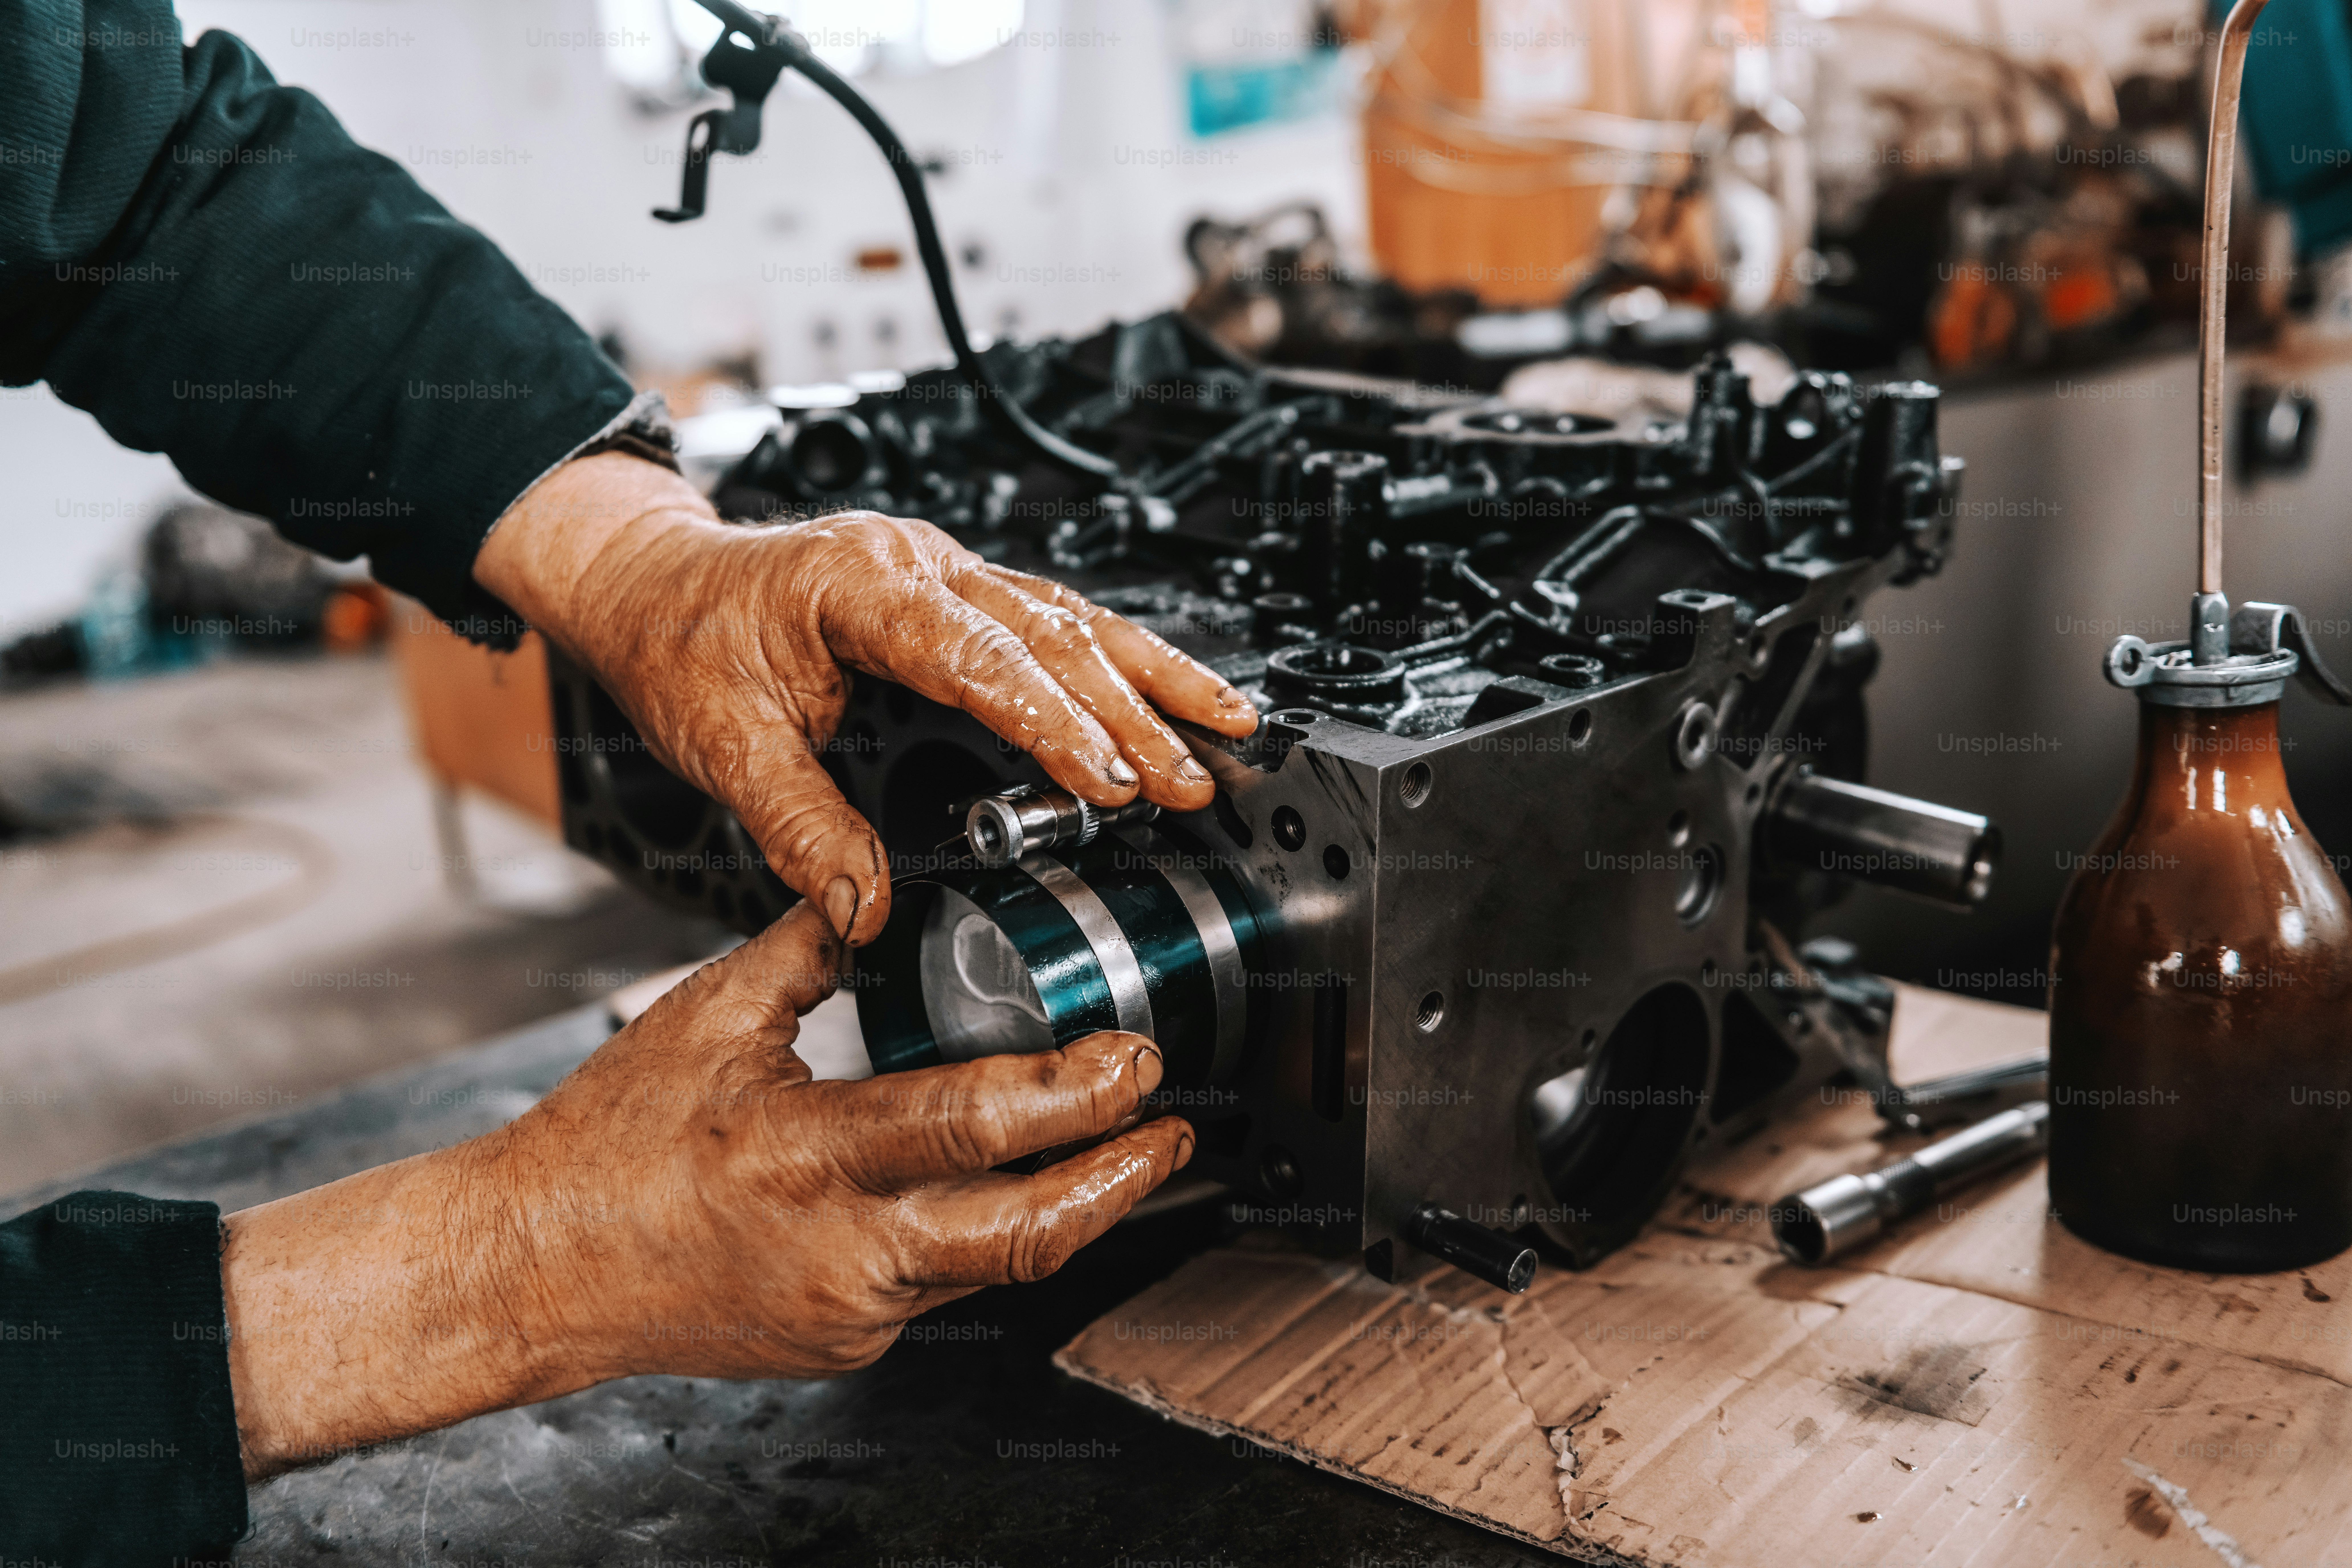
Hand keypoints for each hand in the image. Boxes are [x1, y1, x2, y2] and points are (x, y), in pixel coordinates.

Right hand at [220, 902, 1191, 1475]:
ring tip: (1138, 1159)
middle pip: (1020, 1231)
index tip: (1132, 1061)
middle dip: (1119, 1178)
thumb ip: (805, 947)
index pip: (968, 1125)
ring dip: (1079, 1211)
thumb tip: (874, 884)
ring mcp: (850, 1309)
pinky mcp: (849, 1343)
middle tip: (1176, 1126)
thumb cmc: (609, 1143)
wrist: (539, 1267)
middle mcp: (837, 1245)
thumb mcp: (705, 1019)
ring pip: (996, 1266)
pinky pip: (944, 1289)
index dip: (1070, 1099)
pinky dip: (992, 1238)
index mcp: (800, 1152)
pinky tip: (1021, 1195)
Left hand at [472, 452, 1259, 942]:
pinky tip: (1173, 693)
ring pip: (1073, 617)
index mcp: (860, 586)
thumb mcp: (723, 742)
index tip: (1110, 779)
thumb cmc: (680, 642)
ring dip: (1152, 676)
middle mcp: (917, 564)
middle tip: (1189, 781)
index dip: (1055, 721)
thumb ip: (798, 827)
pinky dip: (1121, 661)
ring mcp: (944, 571)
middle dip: (1131, 711)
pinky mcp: (956, 592)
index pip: (980, 656)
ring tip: (1228, 727)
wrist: (651, 580)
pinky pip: (1055, 620)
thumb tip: (865, 911)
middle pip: (1050, 633)